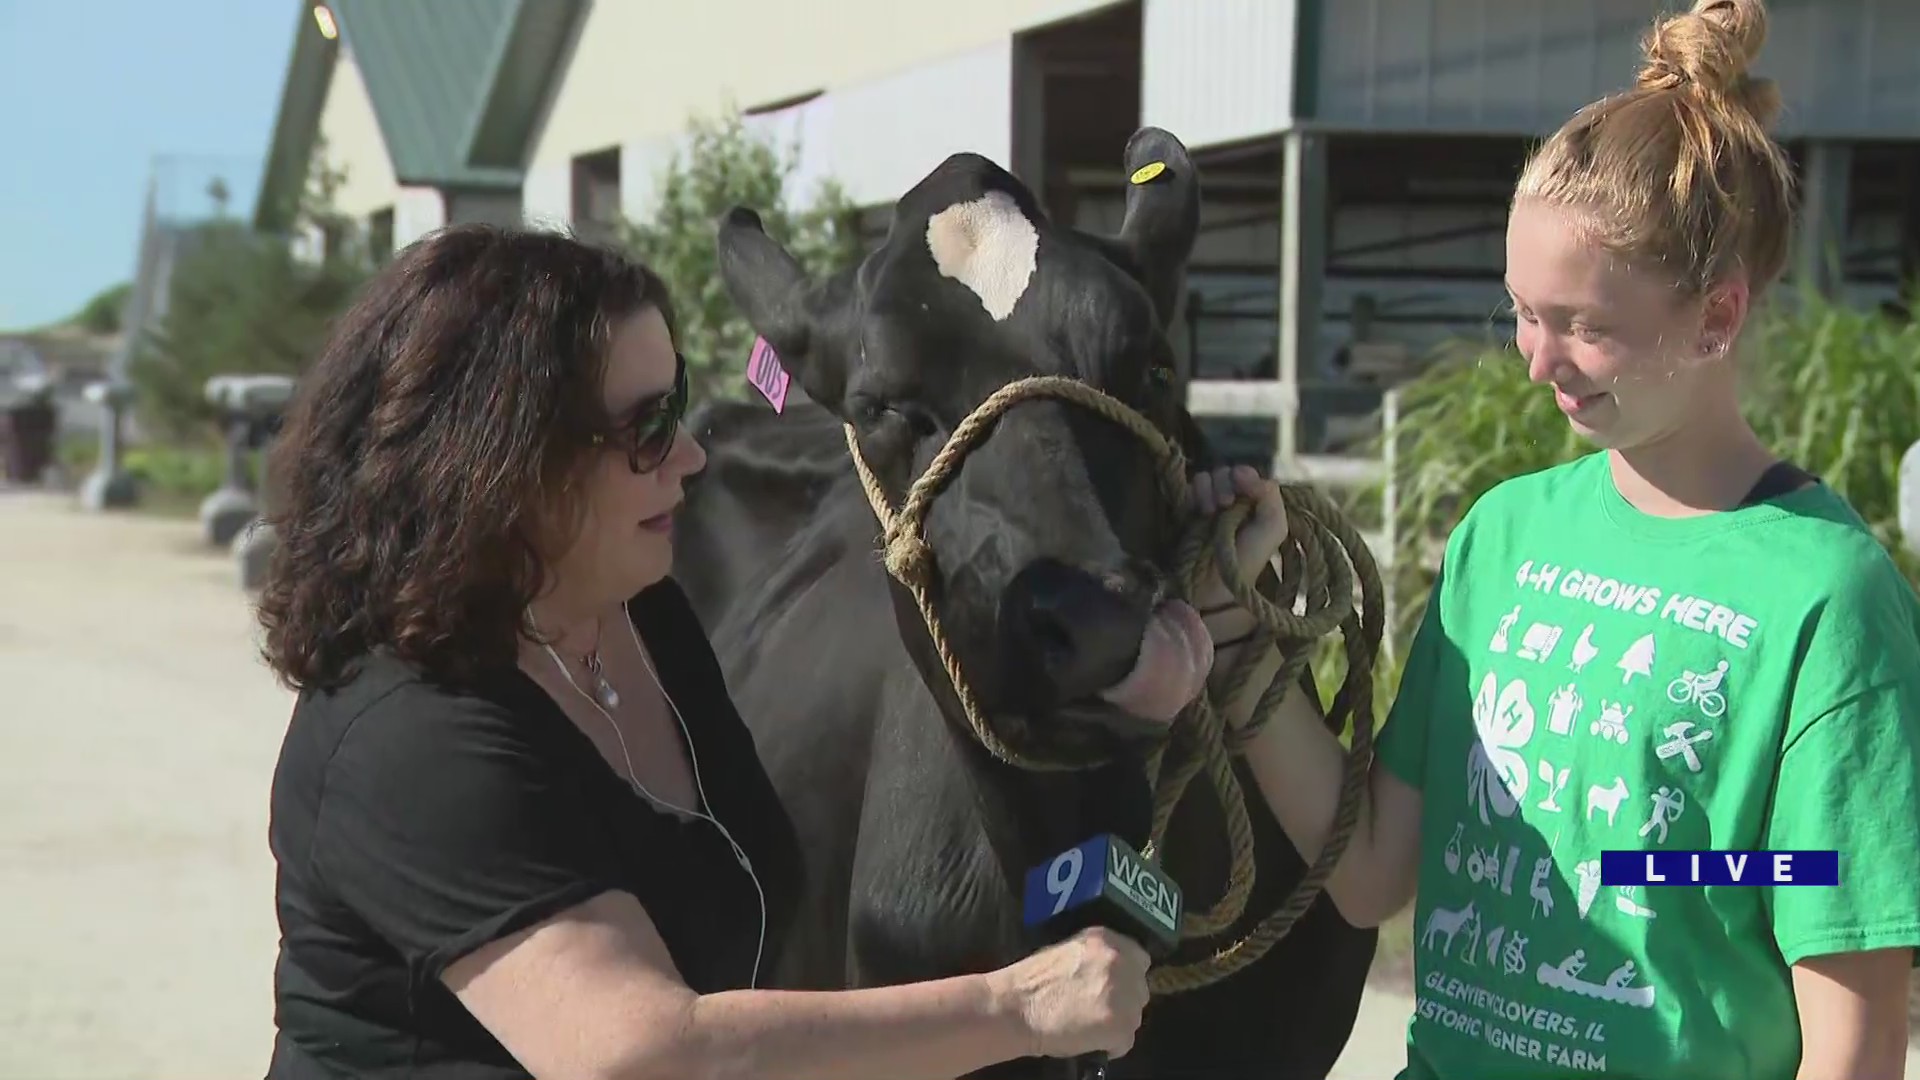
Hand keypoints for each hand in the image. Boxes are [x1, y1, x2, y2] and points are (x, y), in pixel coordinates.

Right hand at [990, 927, 1150, 1059]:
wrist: (1016, 1006)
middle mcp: (1121, 962)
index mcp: (1107, 939)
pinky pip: (1125, 1041)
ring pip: (1135, 1016)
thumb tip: (1111, 973)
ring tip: (1090, 1026)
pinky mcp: (1121, 1025)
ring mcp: (1124, 994)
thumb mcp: (1071, 950)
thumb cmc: (1033, 980)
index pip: (1139, 959)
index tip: (1115, 987)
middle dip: (1124, 1000)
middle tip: (1100, 1009)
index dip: (1127, 976)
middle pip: (1140, 988)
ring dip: (1118, 1022)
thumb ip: (1097, 957)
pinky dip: (1110, 1046)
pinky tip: (1089, 1040)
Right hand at [1189, 464, 1287, 611]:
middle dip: (1226, 484)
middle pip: (1227, 473)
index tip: (1242, 490)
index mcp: (1255, 504)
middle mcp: (1233, 502)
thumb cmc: (1246, 561)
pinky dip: (1194, 492)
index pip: (1248, 475)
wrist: (1212, 586)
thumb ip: (1270, 496)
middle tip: (1224, 505)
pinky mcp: (1187, 510)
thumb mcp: (1272, 529)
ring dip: (1210, 488)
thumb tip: (1242, 470)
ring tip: (1211, 510)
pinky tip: (1199, 510)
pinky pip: (1189, 487)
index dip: (1244, 477)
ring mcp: (1209, 505)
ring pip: (1208, 477)